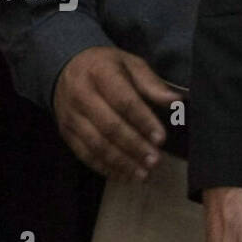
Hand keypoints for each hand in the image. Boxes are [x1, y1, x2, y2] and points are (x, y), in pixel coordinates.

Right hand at [52, 45, 172, 179]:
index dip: (143, 121)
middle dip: (134, 146)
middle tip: (155, 161)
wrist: (67, 67)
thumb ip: (151, 83)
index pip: (123, 101)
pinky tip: (124, 176)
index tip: (161, 138)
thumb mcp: (130, 64)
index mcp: (99, 72)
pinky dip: (105, 168)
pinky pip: (84, 153)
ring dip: (121, 162)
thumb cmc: (106, 67)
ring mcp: (70, 114)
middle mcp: (80, 93)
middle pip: (109, 125)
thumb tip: (176, 101)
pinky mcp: (65, 130)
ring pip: (96, 143)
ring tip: (143, 174)